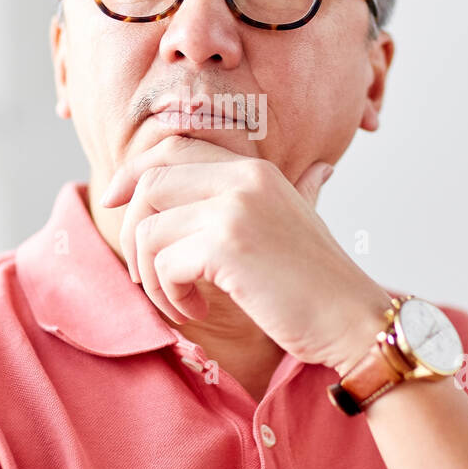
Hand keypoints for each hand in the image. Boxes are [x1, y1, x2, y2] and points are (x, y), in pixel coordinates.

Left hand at [99, 136, 392, 369]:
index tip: (114, 203)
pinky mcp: (226, 245)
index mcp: (254, 170)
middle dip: (132, 231)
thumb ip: (263, 201)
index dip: (132, 173)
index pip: (173, 148)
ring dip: (152, 276)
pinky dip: (170, 295)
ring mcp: (235, 208)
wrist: (353, 320)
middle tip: (143, 274)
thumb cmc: (317, 284)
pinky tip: (198, 312)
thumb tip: (303, 169)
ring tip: (180, 303)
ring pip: (149, 228)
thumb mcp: (290, 224)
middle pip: (149, 182)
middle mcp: (243, 179)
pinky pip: (163, 263)